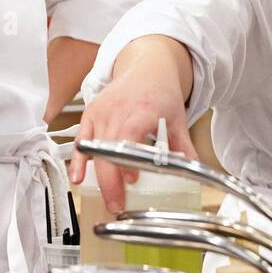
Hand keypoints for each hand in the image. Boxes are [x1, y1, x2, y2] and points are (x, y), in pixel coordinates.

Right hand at [70, 63, 195, 214]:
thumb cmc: (161, 93)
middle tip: (117, 205)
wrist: (146, 67)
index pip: (129, 135)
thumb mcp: (178, 118)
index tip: (131, 180)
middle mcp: (119, 110)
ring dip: (97, 176)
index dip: (127, 159)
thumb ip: (184, 146)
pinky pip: (81, 140)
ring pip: (94, 148)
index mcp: (142, 110)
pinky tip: (78, 177)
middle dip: (110, 180)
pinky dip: (78, 159)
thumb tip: (194, 170)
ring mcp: (102, 111)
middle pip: (108, 149)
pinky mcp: (91, 113)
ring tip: (106, 200)